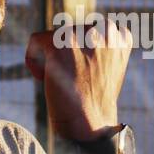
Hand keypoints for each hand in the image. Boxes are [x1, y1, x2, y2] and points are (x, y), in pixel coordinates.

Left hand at [25, 20, 132, 141]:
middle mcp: (104, 28)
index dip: (80, 54)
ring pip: (52, 37)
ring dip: (52, 58)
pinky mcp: (59, 42)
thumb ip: (98, 46)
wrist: (90, 124)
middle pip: (69, 32)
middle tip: (74, 80)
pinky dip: (34, 62)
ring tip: (65, 80)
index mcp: (119, 35)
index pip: (87, 32)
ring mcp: (82, 34)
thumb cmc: (95, 100)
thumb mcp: (106, 66)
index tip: (83, 75)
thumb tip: (82, 31)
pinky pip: (35, 40)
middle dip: (65, 54)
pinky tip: (46, 79)